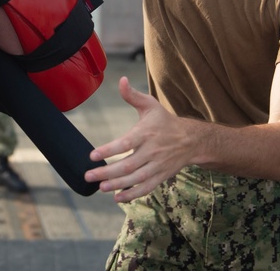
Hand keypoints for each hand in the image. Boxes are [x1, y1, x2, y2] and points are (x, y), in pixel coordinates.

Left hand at [84, 76, 193, 202]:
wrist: (191, 140)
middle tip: (89, 175)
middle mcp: (152, 151)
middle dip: (107, 172)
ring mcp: (157, 166)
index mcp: (146, 133)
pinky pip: (146, 188)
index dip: (109, 150)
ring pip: (136, 179)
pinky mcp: (161, 176)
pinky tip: (117, 197)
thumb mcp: (150, 105)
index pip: (126, 143)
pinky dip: (132, 194)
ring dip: (117, 185)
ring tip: (100, 187)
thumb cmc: (165, 121)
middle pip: (128, 165)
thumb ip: (132, 96)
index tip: (92, 155)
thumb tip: (121, 80)